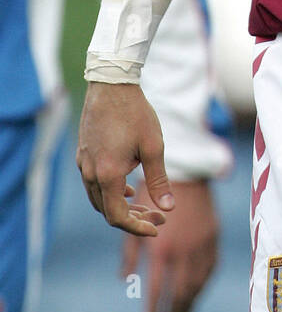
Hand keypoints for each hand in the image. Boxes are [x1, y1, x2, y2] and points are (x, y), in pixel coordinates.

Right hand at [77, 82, 173, 234]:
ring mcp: (84, 164)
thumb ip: (159, 179)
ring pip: (98, 199)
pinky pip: (93, 184)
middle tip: (157, 216)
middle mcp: (91, 173)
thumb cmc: (135, 113)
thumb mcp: (153, 146)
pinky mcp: (83, 154)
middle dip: (133, 218)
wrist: (111, 84)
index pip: (118, 217)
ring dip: (120, 205)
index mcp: (108, 174)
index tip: (157, 226)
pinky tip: (126, 185)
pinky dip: (110, 192)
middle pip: (107, 211)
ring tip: (143, 202)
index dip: (137, 227)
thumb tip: (168, 208)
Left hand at [121, 179, 218, 311]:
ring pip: (196, 286)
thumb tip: (125, 278)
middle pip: (178, 295)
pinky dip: (201, 287)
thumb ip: (131, 252)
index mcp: (160, 249)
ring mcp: (200, 247)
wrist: (185, 173)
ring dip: (188, 306)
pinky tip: (194, 296)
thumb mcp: (136, 222)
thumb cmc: (152, 195)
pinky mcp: (212, 239)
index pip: (157, 292)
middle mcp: (182, 252)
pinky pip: (209, 271)